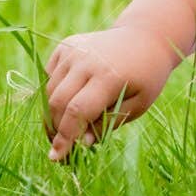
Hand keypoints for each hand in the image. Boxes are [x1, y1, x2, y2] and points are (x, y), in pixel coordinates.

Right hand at [43, 27, 181, 160]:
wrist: (146, 38)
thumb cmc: (146, 76)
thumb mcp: (139, 104)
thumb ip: (109, 123)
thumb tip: (81, 144)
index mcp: (109, 76)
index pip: (77, 111)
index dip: (65, 137)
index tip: (57, 157)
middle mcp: (87, 60)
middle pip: (58, 103)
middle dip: (55, 129)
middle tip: (61, 147)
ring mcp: (73, 50)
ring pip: (49, 92)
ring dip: (52, 115)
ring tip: (64, 129)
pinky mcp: (65, 46)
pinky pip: (49, 77)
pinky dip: (53, 94)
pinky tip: (69, 100)